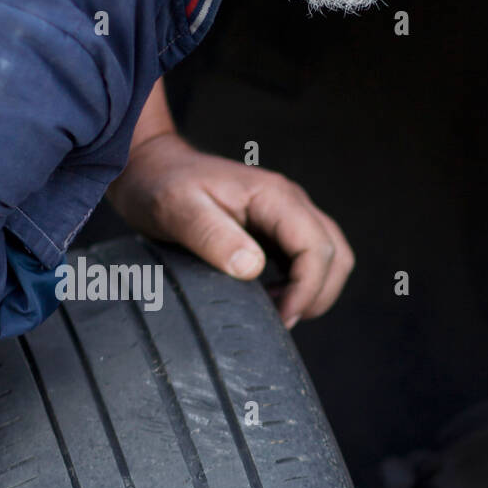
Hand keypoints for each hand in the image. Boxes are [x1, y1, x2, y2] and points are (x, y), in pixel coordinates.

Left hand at [108, 131, 354, 328]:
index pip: (317, 248)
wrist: (151, 167)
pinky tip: (271, 296)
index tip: (281, 317)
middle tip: (282, 320)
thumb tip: (252, 269)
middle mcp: (290, 202)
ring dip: (314, 290)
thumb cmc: (161, 184)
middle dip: (317, 294)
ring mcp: (288, 214)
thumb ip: (214, 236)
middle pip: (335, 255)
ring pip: (330, 257)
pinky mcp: (279, 228)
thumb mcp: (177, 209)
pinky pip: (310, 258)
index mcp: (275, 196)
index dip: (307, 289)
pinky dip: (301, 284)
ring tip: (277, 309)